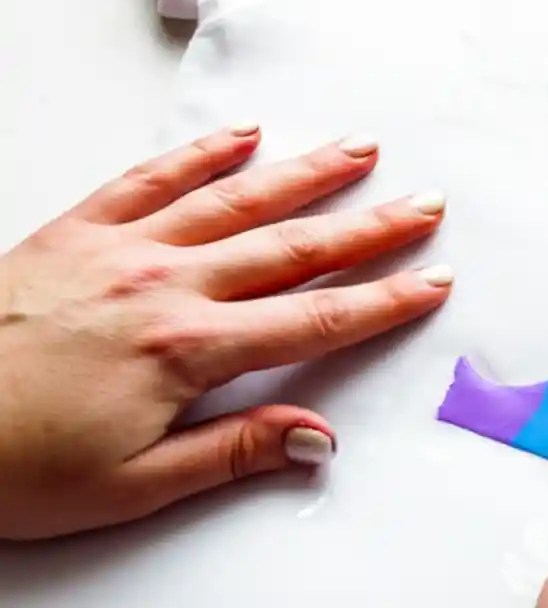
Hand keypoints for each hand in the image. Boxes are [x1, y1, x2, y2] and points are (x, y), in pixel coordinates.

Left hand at [0, 126, 450, 538]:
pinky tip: (241, 136)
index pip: (314, 320)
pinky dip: (199, 154)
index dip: (383, 300)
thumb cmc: (12, 465)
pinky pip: (149, 178)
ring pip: (234, 200)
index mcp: (187, 351)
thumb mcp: (133, 486)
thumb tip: (318, 438)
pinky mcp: (75, 231)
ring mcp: (120, 249)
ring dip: (305, 173)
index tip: (431, 280)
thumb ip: (234, 452)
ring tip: (358, 149)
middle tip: (423, 203)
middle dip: (369, 226)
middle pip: (292, 249)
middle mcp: (164, 285)